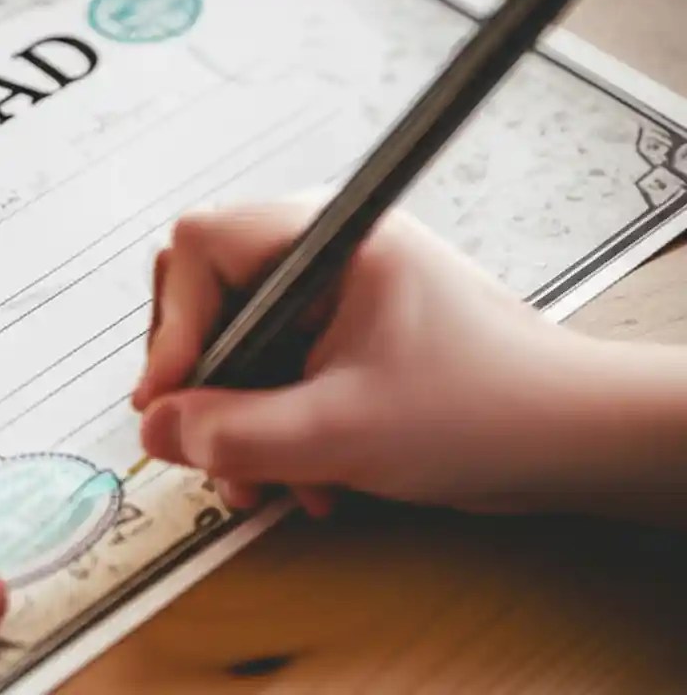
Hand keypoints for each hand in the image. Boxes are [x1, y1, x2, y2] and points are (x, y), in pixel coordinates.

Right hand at [132, 193, 686, 519]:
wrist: (568, 440)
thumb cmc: (488, 410)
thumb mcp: (339, 432)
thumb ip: (233, 434)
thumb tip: (154, 429)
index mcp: (330, 240)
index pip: (203, 246)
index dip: (173, 324)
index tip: (168, 397)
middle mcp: (323, 255)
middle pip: (207, 300)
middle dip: (205, 387)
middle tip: (207, 446)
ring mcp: (331, 296)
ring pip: (235, 348)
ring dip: (239, 424)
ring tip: (269, 482)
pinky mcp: (340, 337)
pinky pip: (270, 373)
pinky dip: (271, 429)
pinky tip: (304, 476)